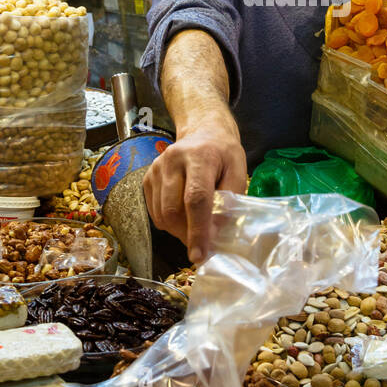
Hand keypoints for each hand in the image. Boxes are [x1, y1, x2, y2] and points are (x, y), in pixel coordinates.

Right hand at [143, 115, 246, 263]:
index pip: (196, 198)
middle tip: (203, 244)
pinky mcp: (147, 178)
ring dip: (178, 231)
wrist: (202, 131)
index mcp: (200, 156)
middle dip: (188, 234)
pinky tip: (183, 215)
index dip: (198, 230)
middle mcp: (173, 160)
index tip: (199, 255)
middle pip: (174, 210)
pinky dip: (169, 223)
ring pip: (162, 215)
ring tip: (195, 227)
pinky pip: (155, 212)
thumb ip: (231, 199)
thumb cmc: (223, 153)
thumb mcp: (239, 169)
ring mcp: (156, 168)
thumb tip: (216, 232)